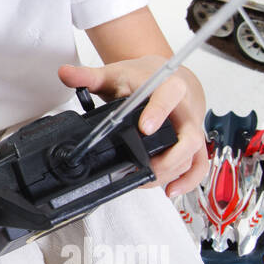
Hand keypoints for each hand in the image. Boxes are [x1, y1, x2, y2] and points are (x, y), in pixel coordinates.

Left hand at [58, 58, 207, 198]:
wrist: (170, 78)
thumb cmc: (145, 77)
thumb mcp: (115, 74)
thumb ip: (90, 75)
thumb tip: (65, 73)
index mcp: (169, 87)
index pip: (169, 97)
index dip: (158, 112)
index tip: (144, 128)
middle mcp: (186, 111)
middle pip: (188, 136)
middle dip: (169, 156)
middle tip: (146, 166)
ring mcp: (192, 130)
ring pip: (193, 155)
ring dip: (172, 173)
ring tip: (148, 181)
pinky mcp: (194, 145)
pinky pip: (198, 165)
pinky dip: (188, 181)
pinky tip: (170, 190)